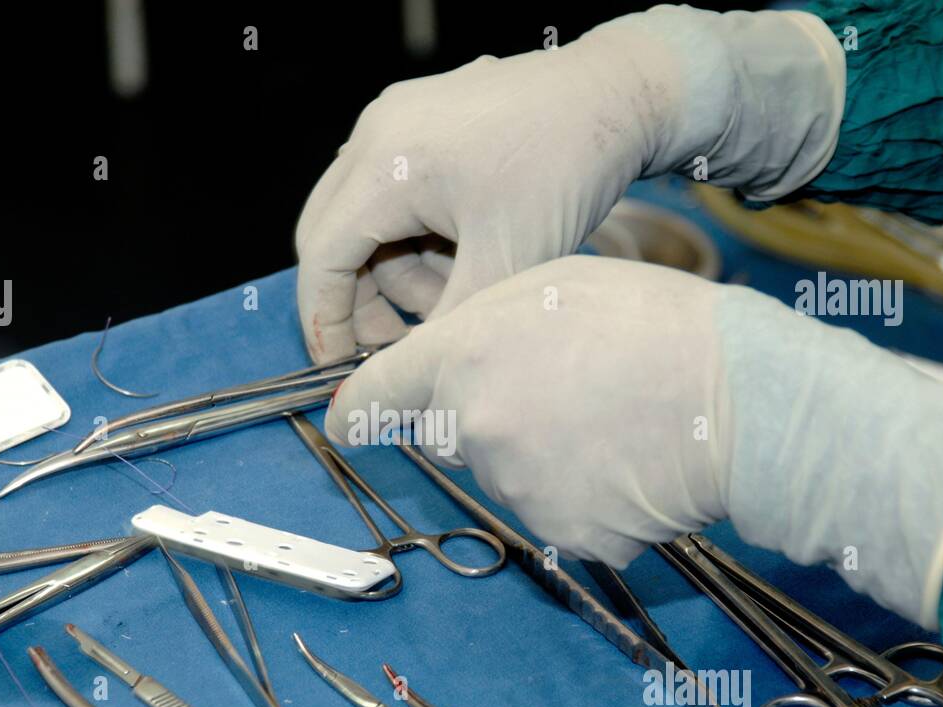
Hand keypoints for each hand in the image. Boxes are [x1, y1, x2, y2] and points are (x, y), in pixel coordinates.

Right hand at [295, 6, 844, 361]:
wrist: (620, 93)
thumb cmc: (570, 165)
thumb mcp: (508, 264)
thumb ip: (448, 326)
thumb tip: (406, 379)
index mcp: (386, 165)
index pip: (322, 258)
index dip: (325, 321)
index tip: (341, 366)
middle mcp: (376, 132)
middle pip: (331, 237)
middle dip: (360, 297)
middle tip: (398, 340)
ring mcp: (396, 119)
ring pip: (364, 219)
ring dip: (400, 268)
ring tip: (461, 288)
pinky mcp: (420, 119)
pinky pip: (392, 191)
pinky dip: (416, 235)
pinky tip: (466, 252)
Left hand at [325, 256, 942, 629]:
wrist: (740, 396)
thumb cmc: (653, 321)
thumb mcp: (550, 286)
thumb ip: (475, 329)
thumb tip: (438, 374)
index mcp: (460, 358)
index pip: (368, 401)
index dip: (357, 411)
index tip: (348, 424)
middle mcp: (472, 430)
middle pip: (449, 437)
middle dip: (480, 419)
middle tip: (554, 389)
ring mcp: (517, 491)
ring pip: (505, 477)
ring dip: (535, 457)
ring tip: (605, 420)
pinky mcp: (565, 536)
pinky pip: (555, 517)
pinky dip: (580, 498)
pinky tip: (624, 463)